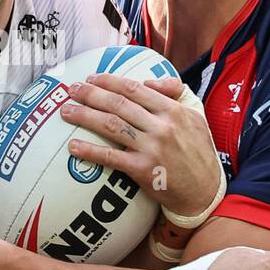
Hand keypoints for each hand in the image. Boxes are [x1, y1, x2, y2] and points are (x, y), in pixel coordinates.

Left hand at [62, 73, 220, 217]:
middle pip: (118, 104)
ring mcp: (151, 148)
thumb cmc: (198, 151)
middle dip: (90, 94)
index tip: (91, 78)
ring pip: (111, 125)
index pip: (134, 89)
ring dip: (84, 116)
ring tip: (65, 111)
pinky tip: (73, 146)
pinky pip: (110, 157)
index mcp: (172, 110)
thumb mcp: (196, 115)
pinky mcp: (142, 170)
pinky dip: (89, 151)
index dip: (109, 81)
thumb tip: (149, 81)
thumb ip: (175, 93)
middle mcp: (161, 126)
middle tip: (71, 90)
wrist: (205, 191)